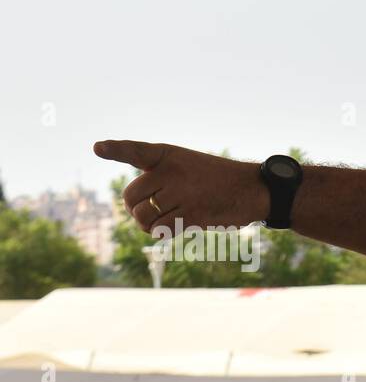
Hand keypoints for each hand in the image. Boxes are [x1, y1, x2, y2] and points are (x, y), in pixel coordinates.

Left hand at [93, 140, 268, 232]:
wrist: (251, 189)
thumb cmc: (216, 179)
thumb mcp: (187, 166)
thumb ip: (159, 176)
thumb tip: (135, 210)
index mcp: (167, 155)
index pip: (135, 151)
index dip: (116, 149)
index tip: (98, 148)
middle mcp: (172, 172)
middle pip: (131, 197)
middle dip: (135, 209)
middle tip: (146, 211)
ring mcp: (182, 194)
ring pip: (143, 216)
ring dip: (146, 225)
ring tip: (160, 222)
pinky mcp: (192, 215)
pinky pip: (160, 230)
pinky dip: (159, 233)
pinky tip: (168, 229)